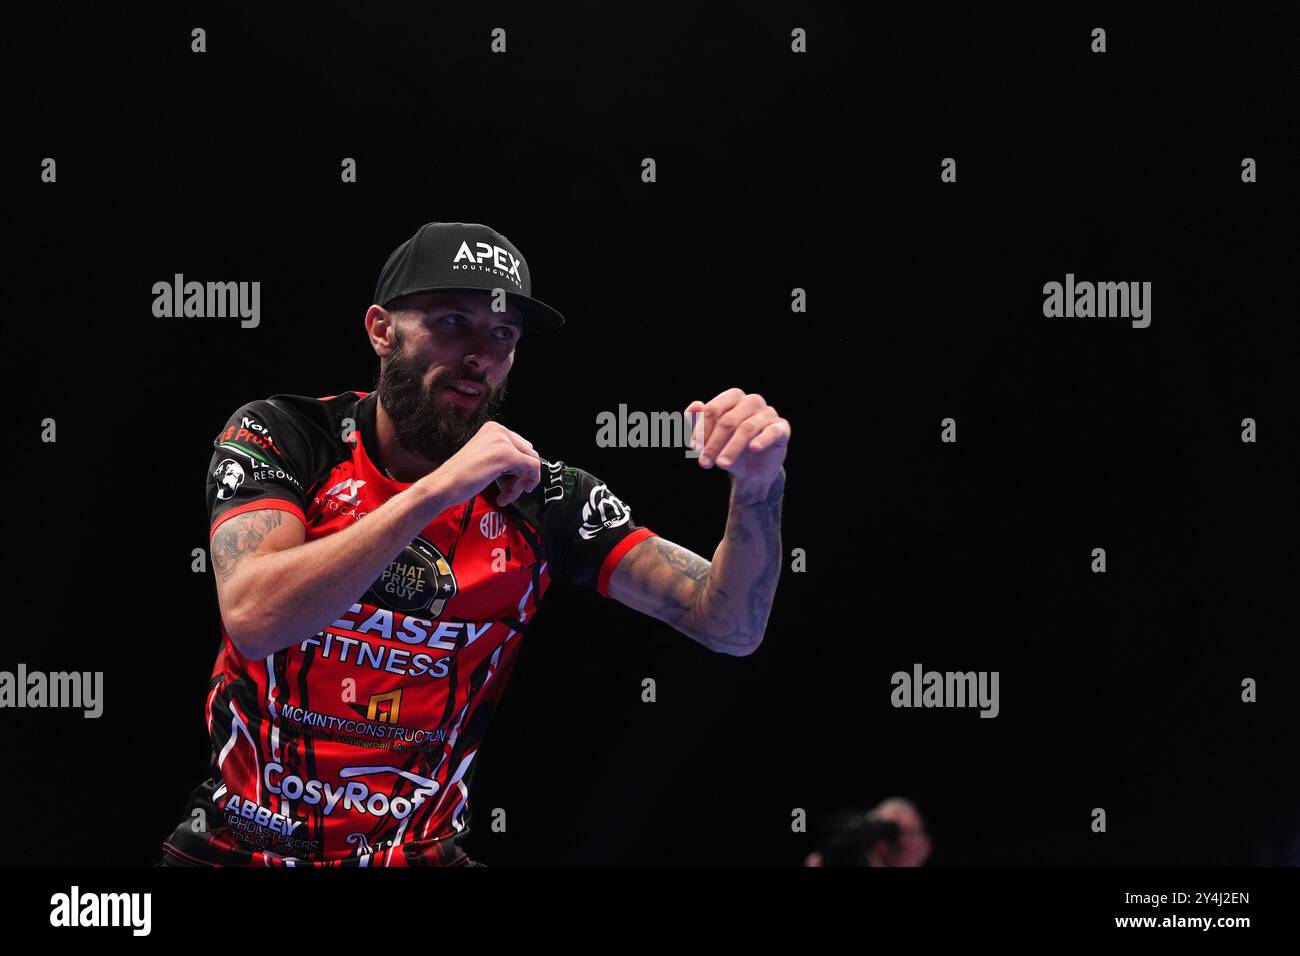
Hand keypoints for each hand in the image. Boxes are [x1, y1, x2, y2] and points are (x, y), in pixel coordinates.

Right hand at [422, 421, 541, 506]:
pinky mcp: (508, 455)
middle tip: (508, 490)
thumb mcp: (484, 457)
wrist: (443, 485)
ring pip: (532, 462)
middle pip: (529, 454)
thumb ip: (502, 454)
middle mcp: (499, 430)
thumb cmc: (459, 477)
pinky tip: (506, 496)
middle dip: (522, 475)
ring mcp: (503, 441)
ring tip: (506, 494)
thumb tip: (526, 464)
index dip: (520, 468)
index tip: (510, 482)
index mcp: (493, 428)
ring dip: (521, 483)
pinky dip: (527, 483)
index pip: (522, 446)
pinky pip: (533, 468)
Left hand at [686, 388, 789, 486]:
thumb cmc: (728, 447)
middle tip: (704, 463)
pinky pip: (772, 432)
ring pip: (747, 428)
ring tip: (721, 465)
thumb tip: (695, 405)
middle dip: (713, 444)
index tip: (693, 449)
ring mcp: (768, 413)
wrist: (752, 471)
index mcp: (733, 397)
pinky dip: (762, 439)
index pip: (713, 410)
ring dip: (732, 448)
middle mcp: (752, 401)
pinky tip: (753, 448)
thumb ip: (696, 421)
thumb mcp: (708, 438)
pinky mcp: (782, 428)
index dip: (701, 430)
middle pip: (728, 421)